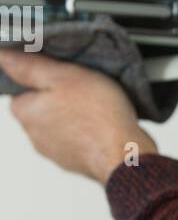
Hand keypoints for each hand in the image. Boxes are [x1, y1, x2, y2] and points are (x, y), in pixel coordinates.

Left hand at [0, 50, 157, 183]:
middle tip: (81, 89)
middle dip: (58, 99)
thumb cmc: (98, 116)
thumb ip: (30, 66)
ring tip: (96, 107)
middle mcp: (35, 136)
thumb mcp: (63, 76)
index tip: (60, 75)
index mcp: (26, 113)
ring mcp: (56, 153)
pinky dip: (87, 133)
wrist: (125, 154)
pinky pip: (77, 141)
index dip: (41, 80)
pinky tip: (103, 125)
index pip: (20, 92)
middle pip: (40, 109)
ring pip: (60, 126)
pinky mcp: (76, 162)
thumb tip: (4, 57)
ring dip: (73, 117)